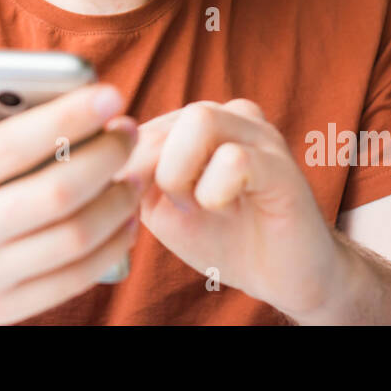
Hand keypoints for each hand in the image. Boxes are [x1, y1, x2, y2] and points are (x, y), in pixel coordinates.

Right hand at [0, 48, 144, 324]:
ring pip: (73, 239)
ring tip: (135, 172)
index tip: (110, 93)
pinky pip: (73, 280)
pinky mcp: (1, 311)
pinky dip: (111, 248)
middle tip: (128, 129)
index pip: (10, 146)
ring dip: (117, 202)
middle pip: (54, 194)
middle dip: (106, 157)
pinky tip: (126, 218)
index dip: (67, 118)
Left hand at [113, 100, 346, 319]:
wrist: (284, 275)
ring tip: (198, 205)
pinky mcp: (281, 166)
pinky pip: (235, 159)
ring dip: (182, 174)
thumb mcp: (162, 207)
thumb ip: (135, 177)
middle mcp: (230, 115)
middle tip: (176, 208)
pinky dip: (215, 192)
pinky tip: (226, 209)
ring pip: (200, 120)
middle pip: (166, 118)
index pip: (141, 123)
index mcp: (198, 121)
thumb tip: (106, 151)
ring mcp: (260, 136)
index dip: (127, 166)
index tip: (138, 202)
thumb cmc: (224, 238)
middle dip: (153, 172)